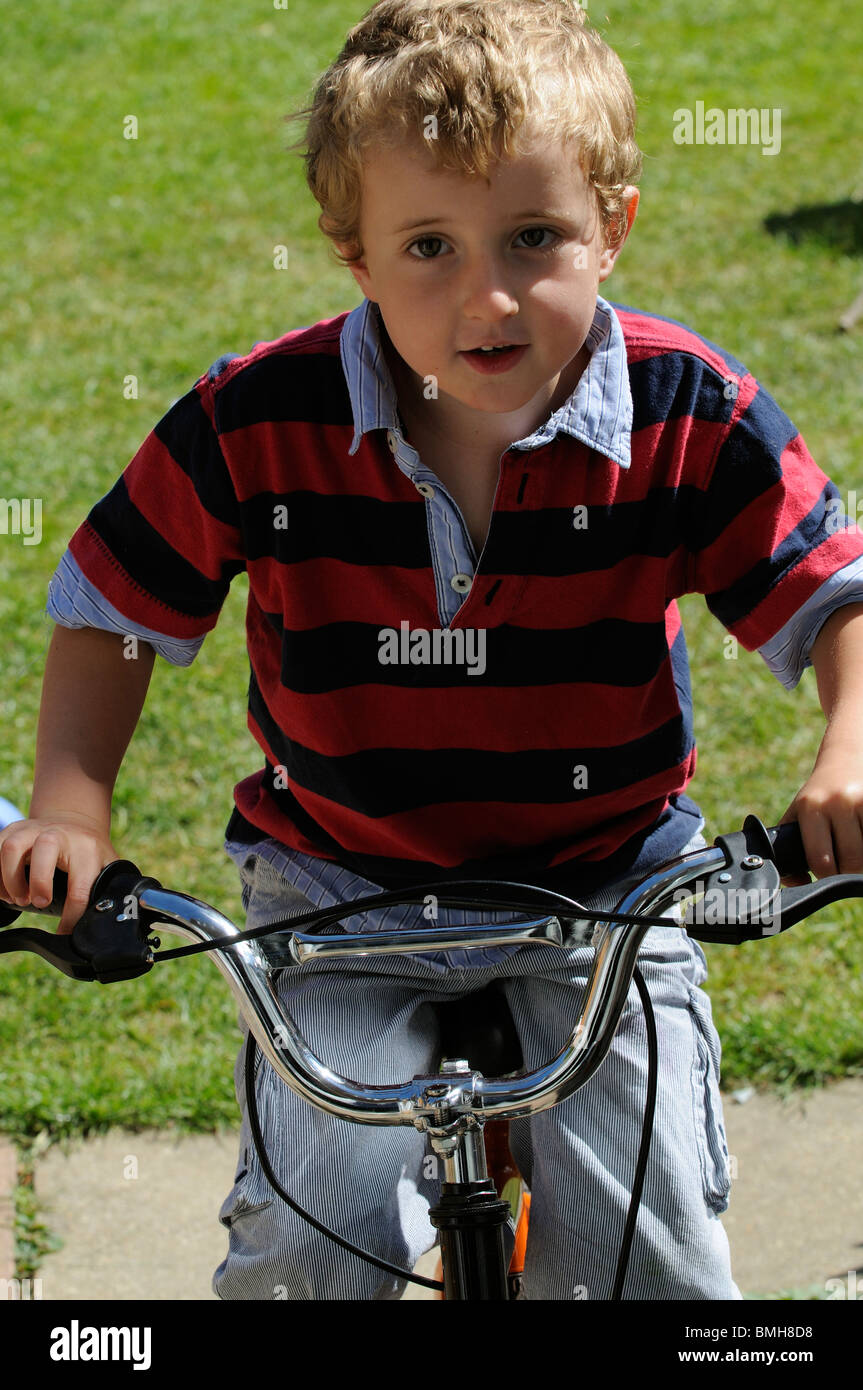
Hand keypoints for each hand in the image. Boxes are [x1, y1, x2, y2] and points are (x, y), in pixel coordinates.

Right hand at [0, 813, 120, 934]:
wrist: (74, 820)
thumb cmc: (89, 851)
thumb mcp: (107, 865)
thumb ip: (106, 890)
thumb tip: (107, 921)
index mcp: (86, 849)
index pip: (80, 885)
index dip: (71, 917)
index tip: (64, 933)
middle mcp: (58, 834)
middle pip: (44, 848)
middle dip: (38, 881)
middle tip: (38, 903)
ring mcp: (33, 829)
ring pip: (11, 847)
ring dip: (9, 880)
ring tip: (18, 898)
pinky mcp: (13, 830)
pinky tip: (4, 890)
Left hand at [778, 741, 862, 885]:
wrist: (844, 760)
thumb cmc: (818, 797)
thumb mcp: (798, 814)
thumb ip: (789, 847)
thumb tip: (798, 883)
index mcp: (810, 808)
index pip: (820, 860)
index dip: (825, 875)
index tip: (827, 874)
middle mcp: (836, 802)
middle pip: (850, 860)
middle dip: (849, 871)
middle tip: (847, 866)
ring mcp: (860, 800)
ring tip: (856, 852)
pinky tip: (862, 839)